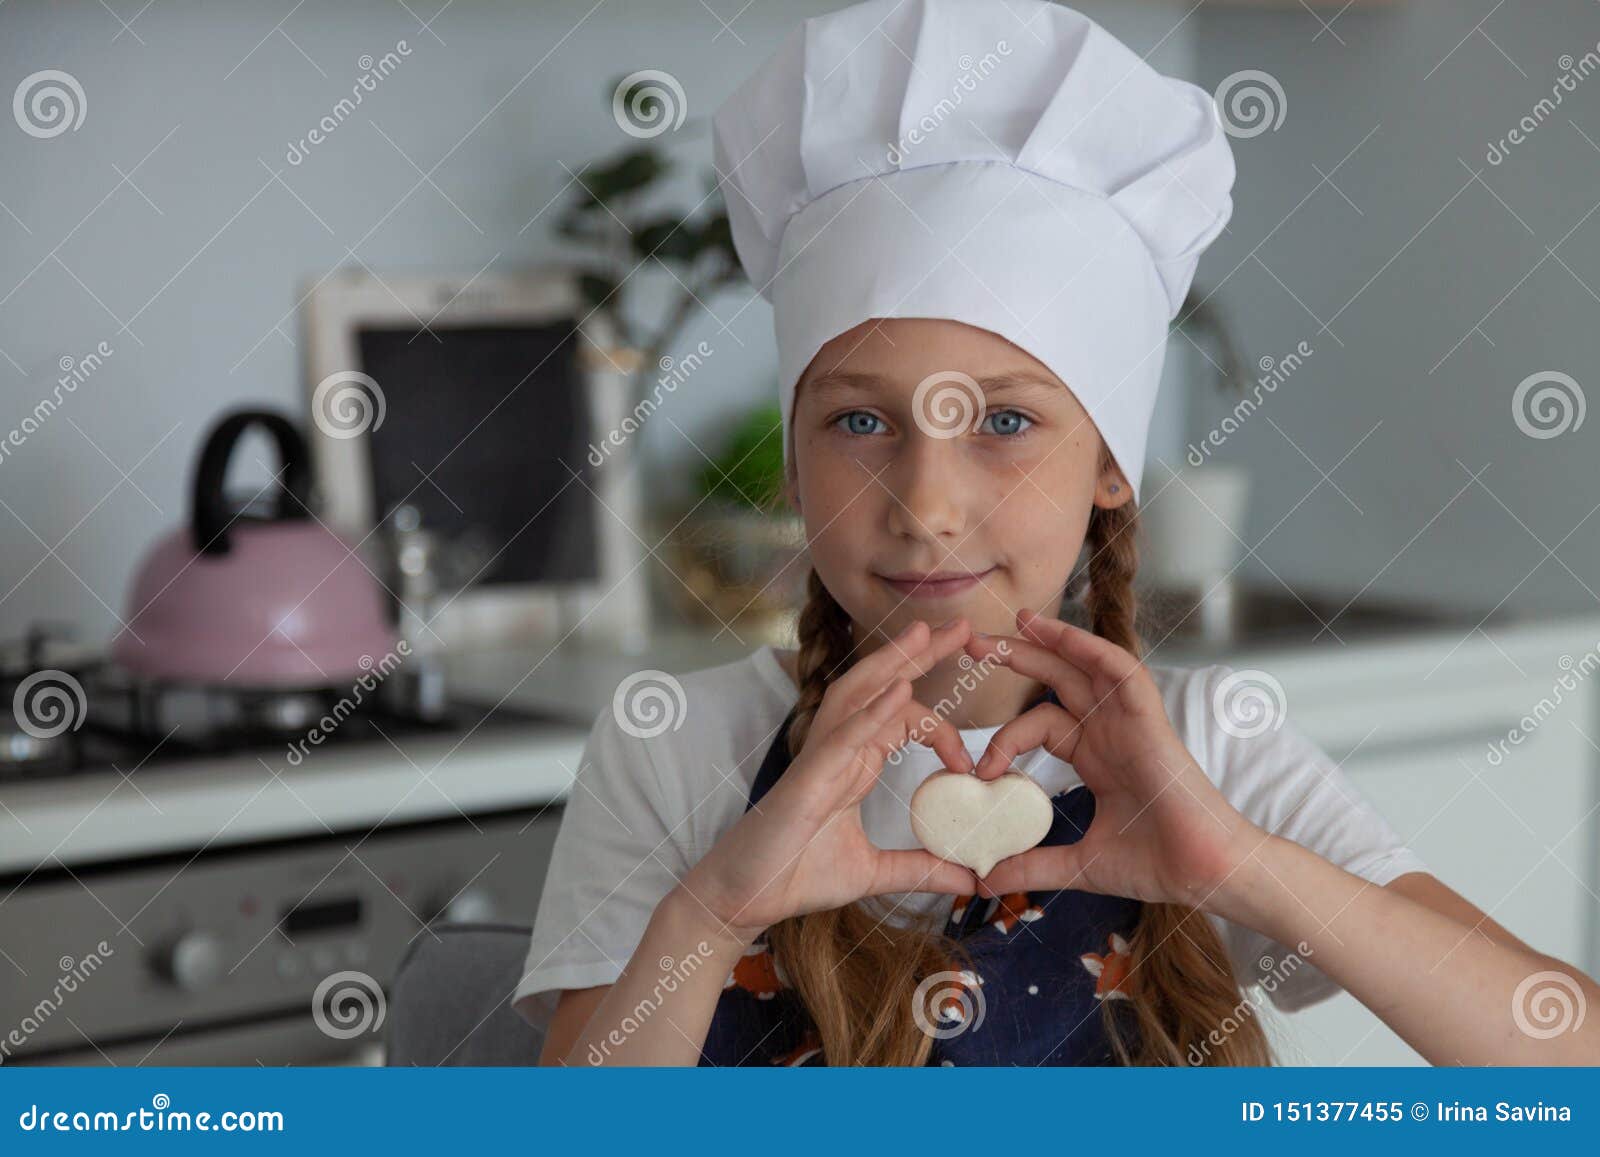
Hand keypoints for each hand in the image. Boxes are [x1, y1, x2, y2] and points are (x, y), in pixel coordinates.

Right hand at [680, 618, 980, 941]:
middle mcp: (838, 751)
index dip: (938, 716)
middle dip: (919, 655)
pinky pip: (844, 736)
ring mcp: (821, 759)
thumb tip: (972, 881)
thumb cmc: (794, 876)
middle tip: (962, 627)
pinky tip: (902, 690)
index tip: (972, 758)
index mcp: (853, 765)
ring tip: (924, 633)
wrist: (744, 899)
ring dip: (892, 662)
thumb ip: (921, 869)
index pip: (899, 718)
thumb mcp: (874, 872)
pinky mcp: (809, 778)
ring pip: (857, 695)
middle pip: (880, 687)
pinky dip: (873, 711)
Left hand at [961, 608, 1264, 908]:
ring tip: (1012, 621)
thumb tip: (983, 880)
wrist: (1202, 872)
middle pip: (1058, 680)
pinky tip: (1055, 634)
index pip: (1041, 723)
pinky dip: (1088, 647)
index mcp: (1096, 756)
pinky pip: (1119, 669)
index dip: (1004, 740)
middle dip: (1017, 658)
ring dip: (1048, 640)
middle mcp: (1110, 731)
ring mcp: (1129, 721)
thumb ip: (1031, 866)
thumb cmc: (1155, 864)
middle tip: (972, 644)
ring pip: (1085, 665)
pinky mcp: (1148, 717)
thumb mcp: (1077, 864)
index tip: (977, 772)